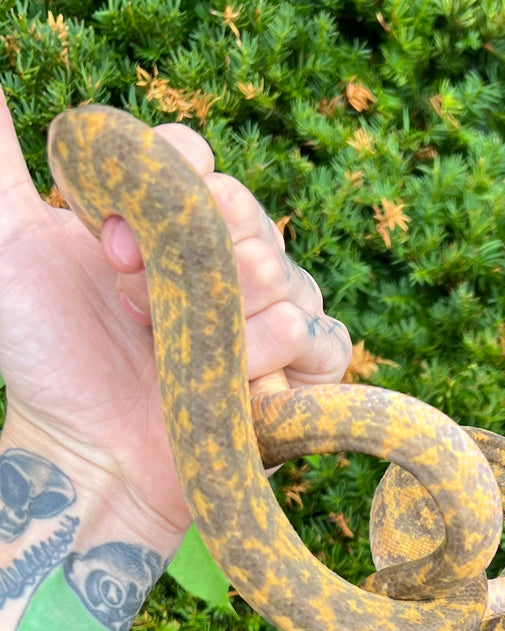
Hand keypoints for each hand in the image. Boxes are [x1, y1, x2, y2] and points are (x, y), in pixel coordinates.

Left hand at [0, 89, 351, 553]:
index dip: (164, 187)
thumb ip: (0, 163)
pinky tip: (237, 387)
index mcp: (171, 218)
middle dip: (195, 265)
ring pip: (289, 281)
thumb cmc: (47, 358)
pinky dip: (281, 364)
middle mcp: (228, 258)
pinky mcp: (305, 373)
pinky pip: (324, 341)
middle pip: (253, 213)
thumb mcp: (12, 249)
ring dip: (229, 327)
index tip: (112, 242)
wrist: (88, 453)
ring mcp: (273, 315)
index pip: (195, 155)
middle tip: (136, 306)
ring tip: (179, 359)